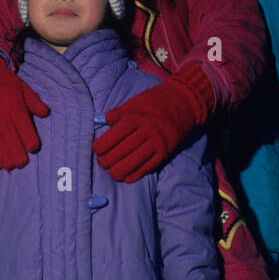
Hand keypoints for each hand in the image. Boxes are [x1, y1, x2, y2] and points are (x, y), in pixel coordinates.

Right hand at [0, 53, 48, 169]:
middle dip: (17, 153)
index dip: (29, 139)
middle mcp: (0, 115)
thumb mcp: (23, 88)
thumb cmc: (7, 85)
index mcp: (14, 106)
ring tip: (12, 167)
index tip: (34, 148)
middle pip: (10, 138)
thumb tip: (46, 113)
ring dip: (5, 157)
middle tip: (23, 163)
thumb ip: (34, 102)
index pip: (23, 126)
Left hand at [94, 65, 214, 181]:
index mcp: (135, 118)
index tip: (96, 150)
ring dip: (120, 170)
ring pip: (134, 161)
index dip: (102, 145)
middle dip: (108, 160)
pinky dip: (136, 174)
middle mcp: (146, 131)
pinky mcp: (164, 152)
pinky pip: (148, 166)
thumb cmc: (153, 102)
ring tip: (112, 173)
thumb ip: (118, 113)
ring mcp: (156, 143)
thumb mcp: (133, 103)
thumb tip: (102, 120)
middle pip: (123, 150)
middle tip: (102, 163)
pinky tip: (127, 177)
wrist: (182, 103)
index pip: (114, 135)